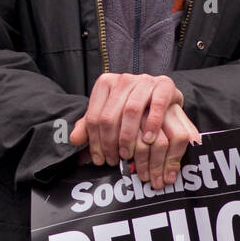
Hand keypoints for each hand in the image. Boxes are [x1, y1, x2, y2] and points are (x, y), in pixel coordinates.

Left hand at [69, 73, 198, 178]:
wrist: (163, 92)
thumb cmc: (131, 107)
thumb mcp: (108, 113)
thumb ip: (89, 125)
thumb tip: (75, 139)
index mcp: (105, 84)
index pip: (93, 117)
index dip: (94, 142)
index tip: (99, 159)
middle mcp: (123, 80)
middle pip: (109, 116)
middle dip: (109, 143)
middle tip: (113, 160)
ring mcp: (144, 81)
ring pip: (130, 111)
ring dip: (128, 137)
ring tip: (127, 154)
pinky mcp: (164, 85)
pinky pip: (157, 106)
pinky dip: (152, 124)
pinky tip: (148, 140)